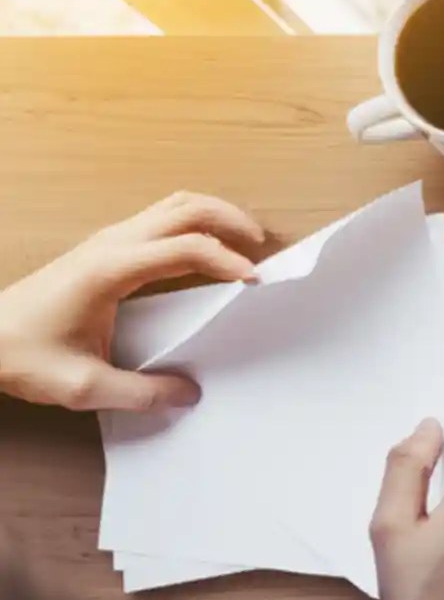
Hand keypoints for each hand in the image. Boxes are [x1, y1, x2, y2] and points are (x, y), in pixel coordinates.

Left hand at [0, 192, 262, 411]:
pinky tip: (207, 251)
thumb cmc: (22, 356)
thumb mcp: (83, 387)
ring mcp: (108, 241)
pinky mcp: (106, 248)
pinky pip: (161, 219)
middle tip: (263, 248)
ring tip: (244, 242)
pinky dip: (195, 225)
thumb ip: (141, 394)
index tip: (255, 282)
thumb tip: (189, 394)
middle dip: (231, 221)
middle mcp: (112, 244)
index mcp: (111, 269)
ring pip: (174, 205)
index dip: (226, 261)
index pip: (185, 247)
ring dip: (215, 216)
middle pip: (187, 208)